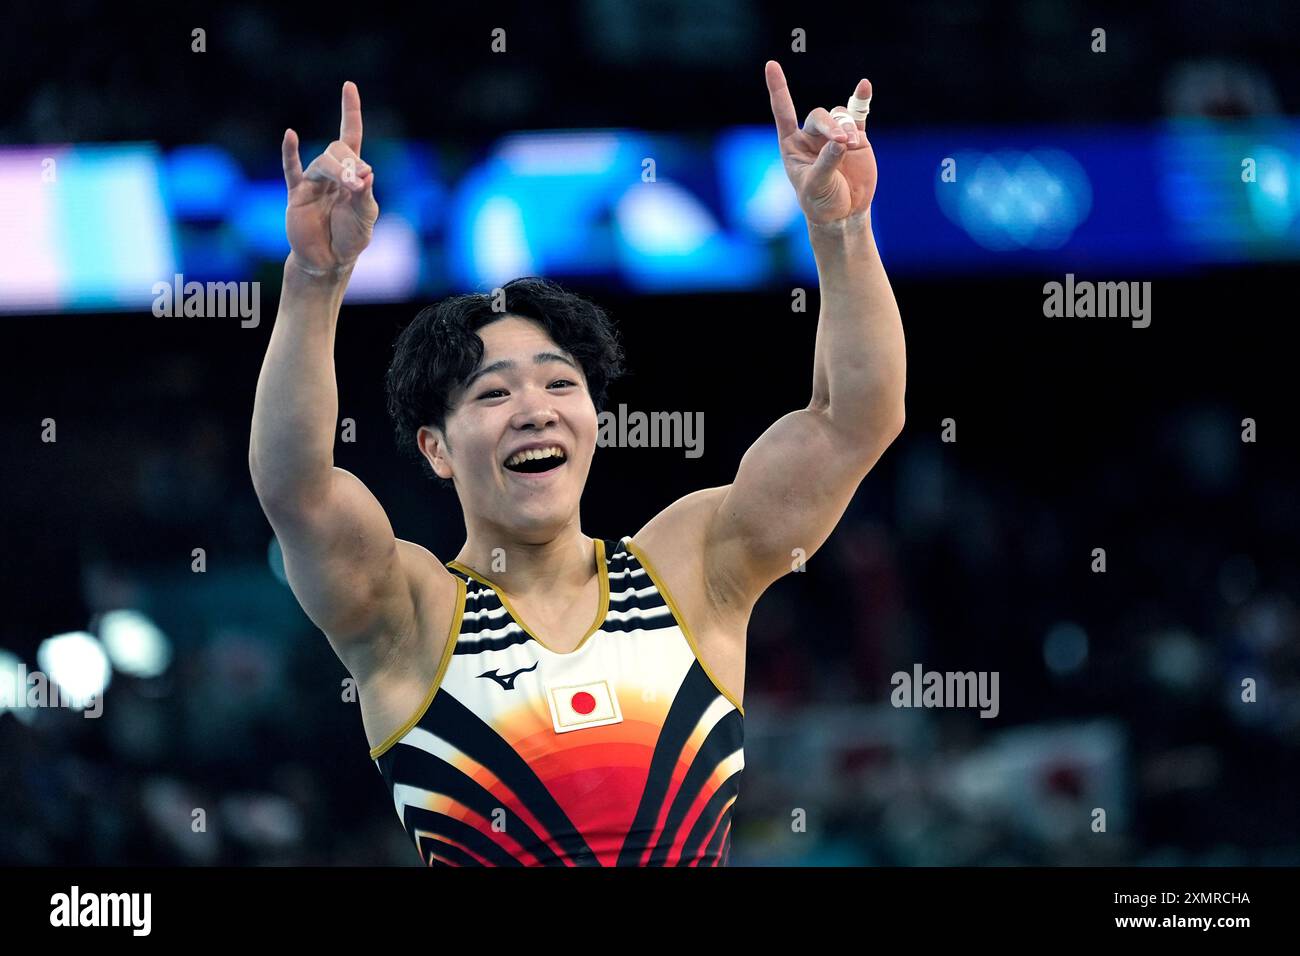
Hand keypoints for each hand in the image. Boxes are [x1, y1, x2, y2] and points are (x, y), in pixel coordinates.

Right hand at [281, 81, 378, 272]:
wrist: (329, 261)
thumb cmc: (350, 238)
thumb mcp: (366, 218)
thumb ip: (365, 196)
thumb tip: (366, 171)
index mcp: (351, 175)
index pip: (351, 136)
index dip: (350, 112)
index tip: (348, 86)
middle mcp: (331, 174)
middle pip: (338, 150)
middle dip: (349, 164)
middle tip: (357, 185)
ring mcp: (313, 183)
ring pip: (323, 163)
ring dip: (338, 171)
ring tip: (350, 187)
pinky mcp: (297, 195)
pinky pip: (292, 169)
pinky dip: (290, 153)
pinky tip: (291, 135)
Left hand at [765, 61, 876, 225]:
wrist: (844, 213)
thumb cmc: (821, 202)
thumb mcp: (816, 186)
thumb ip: (827, 163)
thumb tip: (841, 141)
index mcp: (792, 145)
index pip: (783, 112)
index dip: (778, 89)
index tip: (771, 65)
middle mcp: (812, 136)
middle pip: (819, 116)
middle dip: (831, 126)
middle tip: (842, 143)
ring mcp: (835, 135)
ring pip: (840, 117)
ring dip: (847, 129)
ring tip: (852, 147)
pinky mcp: (857, 138)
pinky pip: (858, 114)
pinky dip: (861, 100)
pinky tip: (864, 86)